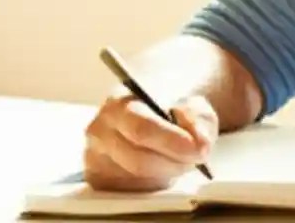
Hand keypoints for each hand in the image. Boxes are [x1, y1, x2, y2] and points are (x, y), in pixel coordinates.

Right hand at [83, 93, 217, 190]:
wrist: (158, 114)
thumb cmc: (173, 110)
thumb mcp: (193, 106)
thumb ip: (198, 121)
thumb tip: (199, 145)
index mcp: (118, 104)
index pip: (142, 129)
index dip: (171, 143)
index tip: (196, 149)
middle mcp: (100, 130)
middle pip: (139, 161)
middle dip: (173, 163)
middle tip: (195, 157)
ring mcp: (95, 157)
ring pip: (137, 179)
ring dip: (166, 173)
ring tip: (179, 158)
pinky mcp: (98, 179)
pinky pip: (130, 191)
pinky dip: (153, 183)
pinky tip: (162, 168)